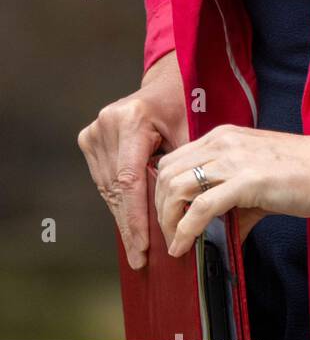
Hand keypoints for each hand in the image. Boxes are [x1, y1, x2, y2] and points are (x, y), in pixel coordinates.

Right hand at [78, 50, 188, 269]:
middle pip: (117, 188)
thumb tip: (188, 210)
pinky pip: (105, 180)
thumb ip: (185, 166)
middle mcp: (107, 125)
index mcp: (132, 120)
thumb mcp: (191, 130)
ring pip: (108, 188)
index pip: (130, 180)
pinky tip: (130, 222)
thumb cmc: (185, 104)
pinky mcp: (89, 139)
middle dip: (130, 224)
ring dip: (123, 216)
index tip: (143, 246)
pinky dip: (119, 201)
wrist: (167, 83)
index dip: (136, 217)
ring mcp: (94, 131)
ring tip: (137, 246)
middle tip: (141, 256)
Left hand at [154, 125, 309, 257]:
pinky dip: (184, 230)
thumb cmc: (306, 172)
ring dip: (168, 220)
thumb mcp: (258, 177)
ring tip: (175, 241)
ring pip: (176, 188)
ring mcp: (234, 159)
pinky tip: (184, 245)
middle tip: (169, 232)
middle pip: (167, 174)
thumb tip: (212, 230)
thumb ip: (231, 198)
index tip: (167, 216)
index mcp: (225, 136)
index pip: (174, 160)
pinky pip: (200, 207)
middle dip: (159, 208)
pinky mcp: (247, 180)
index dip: (162, 192)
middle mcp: (224, 142)